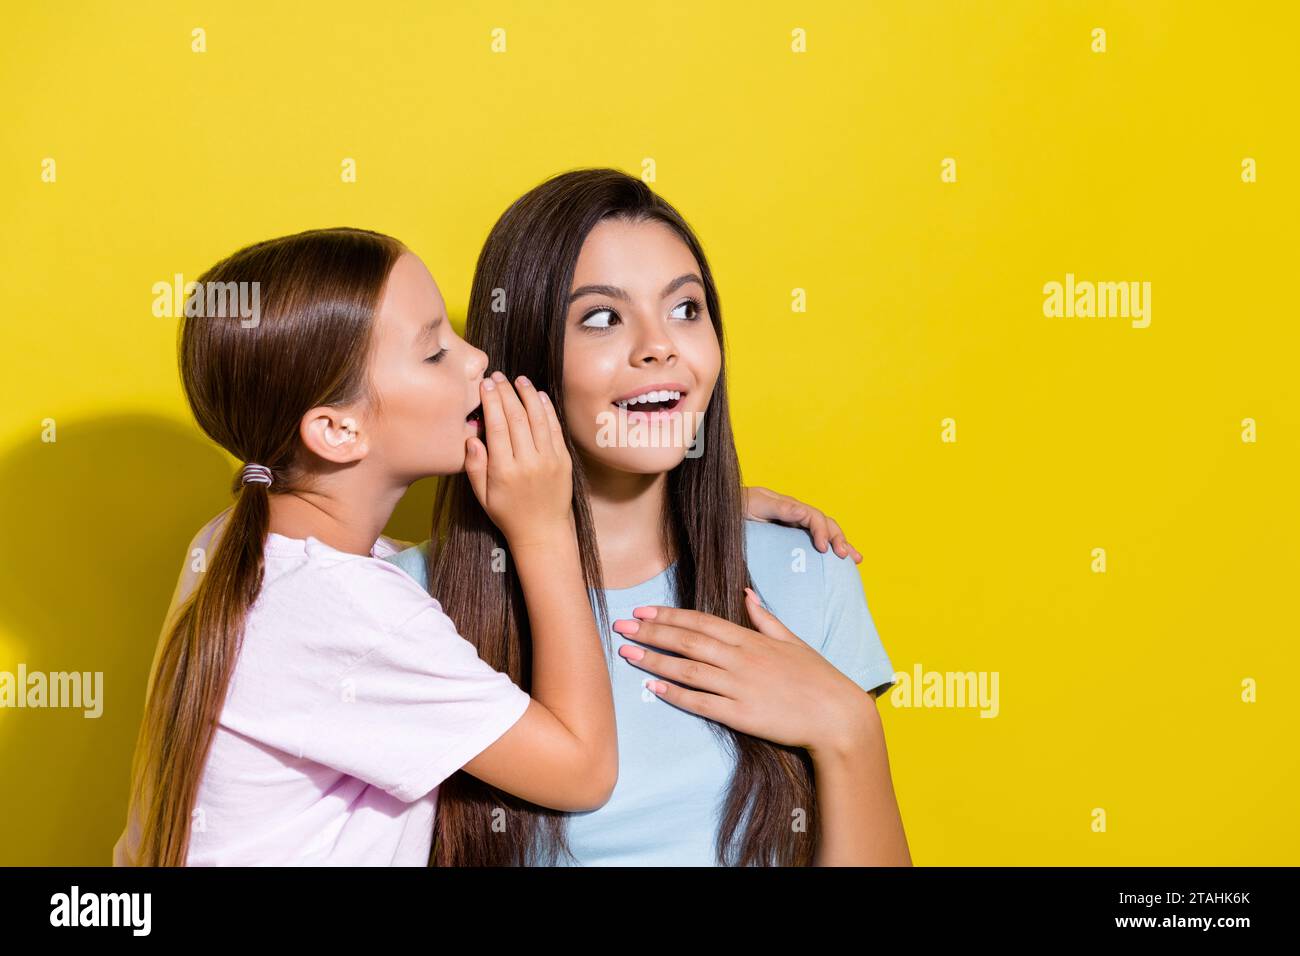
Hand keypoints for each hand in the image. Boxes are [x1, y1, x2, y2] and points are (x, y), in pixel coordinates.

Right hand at [464, 372, 572, 546]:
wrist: (543, 532)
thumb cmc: (508, 514)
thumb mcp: (482, 496)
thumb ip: (475, 467)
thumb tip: (471, 438)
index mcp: (504, 471)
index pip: (497, 427)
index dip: (491, 402)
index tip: (485, 385)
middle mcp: (528, 463)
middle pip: (517, 418)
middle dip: (506, 393)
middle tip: (498, 376)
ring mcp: (549, 460)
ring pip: (538, 419)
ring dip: (528, 395)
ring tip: (519, 380)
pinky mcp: (563, 460)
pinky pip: (554, 429)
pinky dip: (547, 410)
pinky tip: (538, 396)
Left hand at [612, 590, 877, 756]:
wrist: (838, 716)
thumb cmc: (818, 677)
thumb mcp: (792, 639)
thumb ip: (765, 617)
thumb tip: (747, 593)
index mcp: (751, 639)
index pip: (701, 621)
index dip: (669, 616)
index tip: (643, 610)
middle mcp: (741, 659)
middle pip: (687, 641)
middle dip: (651, 633)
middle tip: (621, 626)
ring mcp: (739, 687)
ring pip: (688, 670)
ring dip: (654, 660)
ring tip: (627, 654)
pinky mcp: (741, 715)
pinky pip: (701, 703)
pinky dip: (675, 694)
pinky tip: (653, 688)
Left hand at [742, 486, 861, 562]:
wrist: (721, 510)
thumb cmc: (733, 508)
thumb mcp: (754, 505)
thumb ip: (779, 508)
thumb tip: (804, 512)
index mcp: (787, 506)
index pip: (813, 516)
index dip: (821, 531)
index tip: (823, 549)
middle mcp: (794, 514)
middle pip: (824, 522)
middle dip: (838, 538)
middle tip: (846, 557)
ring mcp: (793, 524)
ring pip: (824, 531)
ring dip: (840, 543)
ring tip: (855, 559)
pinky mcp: (789, 536)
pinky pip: (812, 541)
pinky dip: (828, 549)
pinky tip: (838, 562)